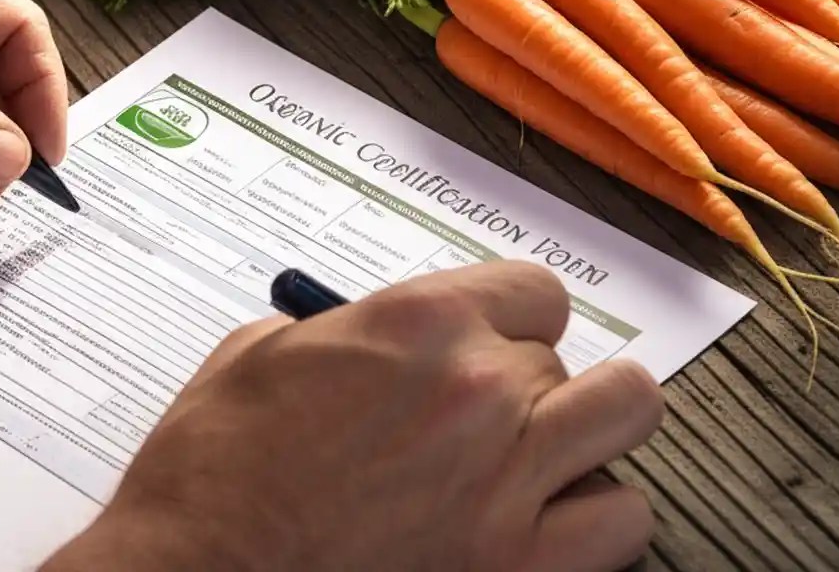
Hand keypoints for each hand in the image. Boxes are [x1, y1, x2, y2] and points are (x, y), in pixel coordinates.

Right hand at [42, 262, 663, 571]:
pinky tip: (551, 527)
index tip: (502, 347)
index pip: (538, 293)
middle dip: (533, 389)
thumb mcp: (259, 356)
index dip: (519, 323)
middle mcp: (476, 389)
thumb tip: (369, 335)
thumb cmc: (212, 481)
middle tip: (497, 420)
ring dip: (591, 435)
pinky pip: (624, 519)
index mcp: (418, 324)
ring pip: (627, 413)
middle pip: (569, 361)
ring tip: (551, 461)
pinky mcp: (517, 564)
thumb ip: (344, 332)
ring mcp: (506, 478)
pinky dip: (598, 521)